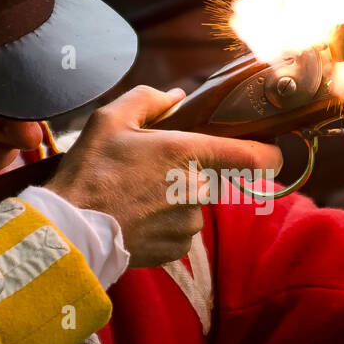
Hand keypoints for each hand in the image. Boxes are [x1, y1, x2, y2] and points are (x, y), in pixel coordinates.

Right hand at [44, 85, 283, 267]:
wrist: (71, 229)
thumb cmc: (89, 171)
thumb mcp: (110, 119)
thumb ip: (148, 99)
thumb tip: (176, 96)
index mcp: (187, 153)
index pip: (251, 155)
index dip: (268, 152)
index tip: (272, 152)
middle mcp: (196, 189)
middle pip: (212, 178)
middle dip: (190, 173)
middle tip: (151, 172)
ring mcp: (188, 222)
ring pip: (195, 205)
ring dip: (176, 200)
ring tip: (137, 197)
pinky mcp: (177, 248)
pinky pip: (181, 231)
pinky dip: (165, 224)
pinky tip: (137, 217)